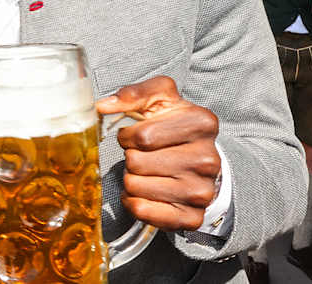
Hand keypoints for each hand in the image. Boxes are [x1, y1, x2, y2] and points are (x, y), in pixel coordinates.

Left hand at [95, 76, 220, 229]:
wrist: (199, 160)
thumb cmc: (175, 127)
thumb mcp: (160, 99)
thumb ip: (133, 94)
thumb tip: (104, 105)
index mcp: (202, 124)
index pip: (143, 136)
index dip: (129, 136)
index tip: (135, 136)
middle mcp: (207, 159)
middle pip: (137, 162)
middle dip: (131, 157)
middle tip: (143, 155)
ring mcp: (201, 191)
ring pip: (135, 187)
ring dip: (131, 179)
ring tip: (146, 171)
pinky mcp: (192, 217)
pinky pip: (142, 211)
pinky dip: (134, 201)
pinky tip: (145, 191)